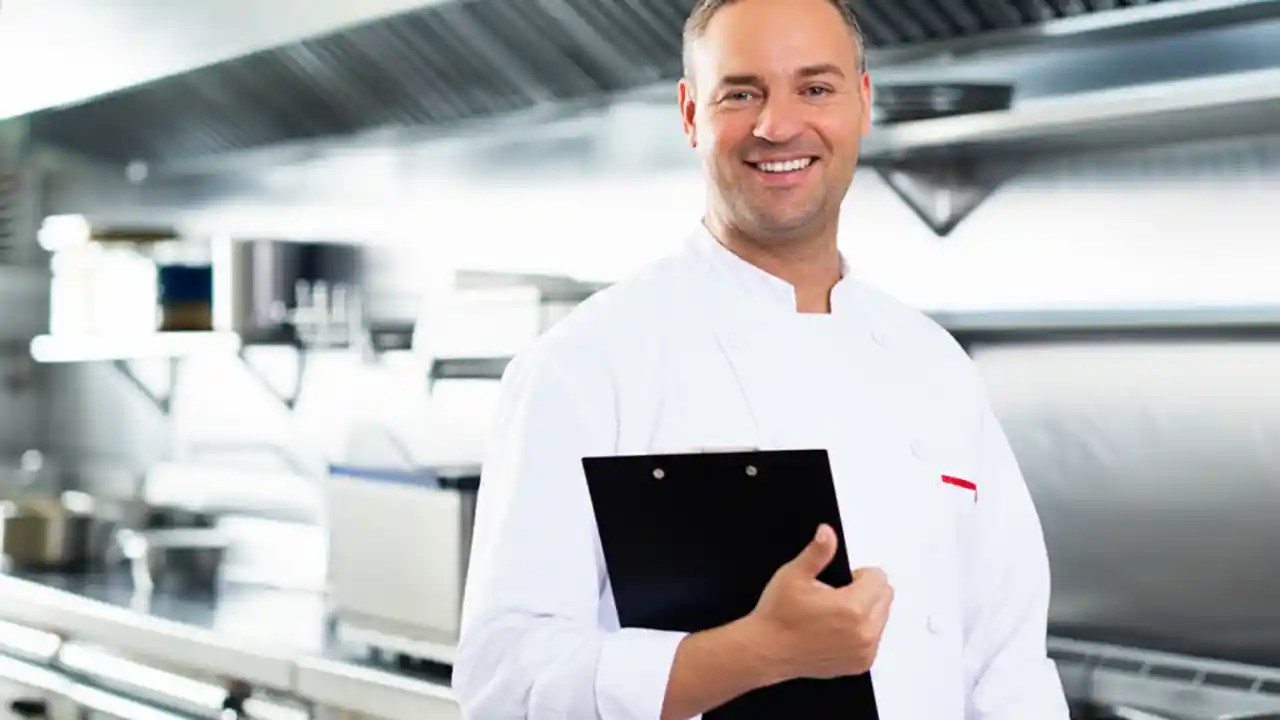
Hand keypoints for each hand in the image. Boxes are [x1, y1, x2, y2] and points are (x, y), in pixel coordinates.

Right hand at [744, 524, 892, 682]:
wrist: (766, 651)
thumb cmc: (778, 616)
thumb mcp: (794, 575)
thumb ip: (817, 552)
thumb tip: (827, 533)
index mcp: (852, 608)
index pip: (879, 578)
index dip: (859, 575)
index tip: (840, 583)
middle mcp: (864, 633)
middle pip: (885, 597)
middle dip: (866, 591)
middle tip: (835, 597)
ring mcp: (864, 652)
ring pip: (881, 618)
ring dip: (866, 612)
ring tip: (834, 615)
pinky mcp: (860, 664)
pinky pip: (874, 639)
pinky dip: (861, 632)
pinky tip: (836, 631)